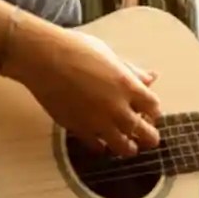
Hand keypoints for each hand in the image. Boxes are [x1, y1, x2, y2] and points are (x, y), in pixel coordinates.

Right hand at [7, 28, 161, 157]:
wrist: (44, 59)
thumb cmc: (77, 50)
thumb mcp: (111, 56)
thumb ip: (133, 72)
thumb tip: (151, 78)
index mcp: (129, 86)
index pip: (154, 108)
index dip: (153, 113)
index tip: (149, 113)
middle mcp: (118, 108)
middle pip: (145, 133)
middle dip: (149, 138)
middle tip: (148, 139)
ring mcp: (98, 122)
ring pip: (123, 147)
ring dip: (128, 147)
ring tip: (128, 147)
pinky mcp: (78, 129)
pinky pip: (96, 146)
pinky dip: (101, 146)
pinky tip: (101, 142)